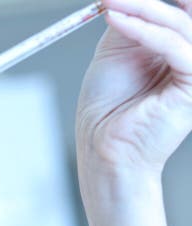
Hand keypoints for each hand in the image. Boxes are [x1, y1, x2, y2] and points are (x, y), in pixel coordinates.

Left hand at [76, 0, 191, 178]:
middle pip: (185, 10)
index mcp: (178, 48)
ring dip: (141, 7)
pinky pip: (174, 47)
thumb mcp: (115, 53)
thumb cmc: (107, 110)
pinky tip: (115, 19)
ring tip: (109, 2)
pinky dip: (143, 30)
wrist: (103, 149)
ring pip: (179, 23)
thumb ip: (129, 20)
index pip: (181, 8)